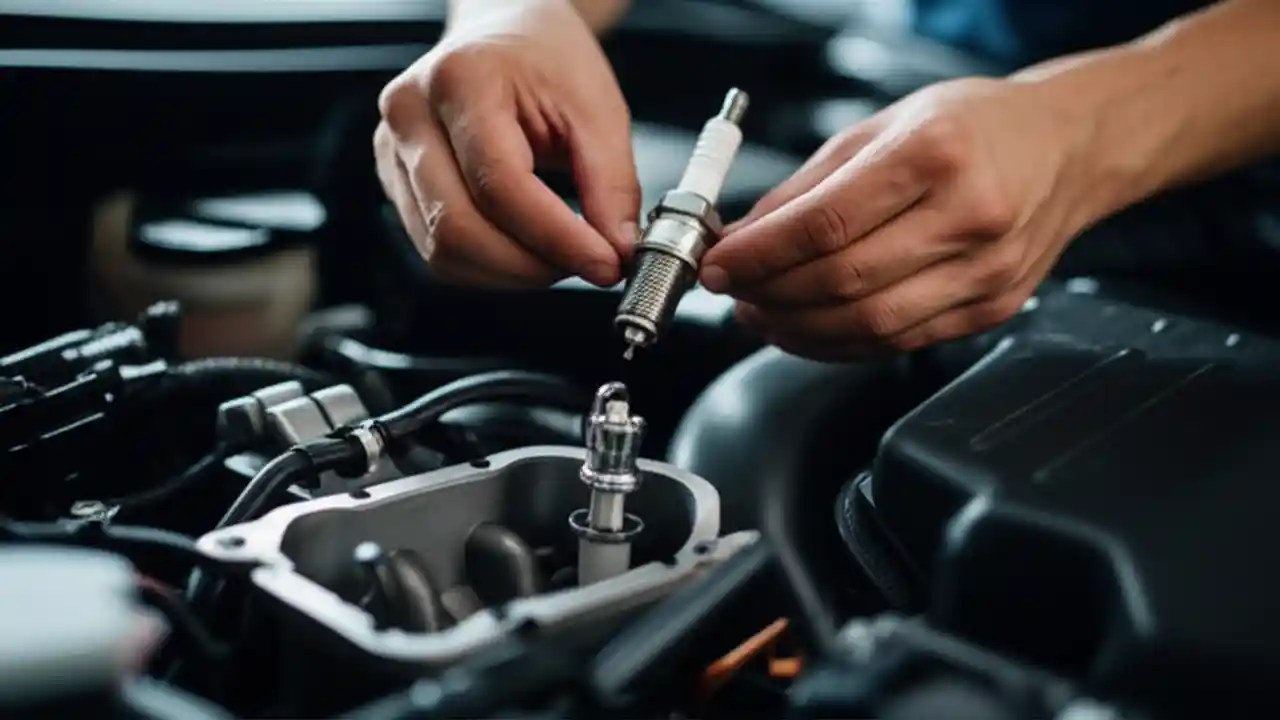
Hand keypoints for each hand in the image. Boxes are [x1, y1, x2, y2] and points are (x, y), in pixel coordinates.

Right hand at [374, 0, 638, 288]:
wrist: (503, 33)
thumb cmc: (544, 57)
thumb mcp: (597, 107)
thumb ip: (610, 184)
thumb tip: (617, 251)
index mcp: (460, 80)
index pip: (499, 184)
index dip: (556, 237)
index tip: (606, 263)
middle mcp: (411, 115)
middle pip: (458, 228)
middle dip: (532, 266)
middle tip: (587, 265)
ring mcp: (393, 153)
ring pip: (442, 251)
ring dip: (511, 273)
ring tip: (560, 255)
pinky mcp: (396, 184)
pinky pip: (436, 251)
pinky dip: (489, 267)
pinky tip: (527, 250)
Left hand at [701, 77, 1097, 359]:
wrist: (1068, 148)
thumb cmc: (975, 128)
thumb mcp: (881, 128)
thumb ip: (806, 187)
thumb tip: (743, 237)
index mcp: (936, 154)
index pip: (825, 223)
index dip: (759, 255)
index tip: (718, 264)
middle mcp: (969, 216)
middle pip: (843, 282)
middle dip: (770, 297)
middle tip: (733, 294)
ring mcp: (985, 271)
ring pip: (868, 325)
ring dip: (798, 330)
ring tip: (763, 314)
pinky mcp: (988, 309)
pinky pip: (897, 342)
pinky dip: (841, 342)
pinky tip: (810, 327)